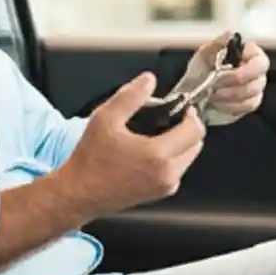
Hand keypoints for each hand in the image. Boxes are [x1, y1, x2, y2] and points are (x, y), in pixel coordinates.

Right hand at [54, 72, 204, 218]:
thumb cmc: (90, 159)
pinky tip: (149, 151)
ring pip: (188, 158)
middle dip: (187, 128)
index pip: (195, 131)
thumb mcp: (106, 118)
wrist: (79, 193)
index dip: (191, 114)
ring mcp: (164, 187)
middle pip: (196, 145)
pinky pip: (176, 171)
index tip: (181, 107)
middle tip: (167, 118)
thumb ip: (131, 96)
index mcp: (157, 154)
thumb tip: (149, 80)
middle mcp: (167, 174)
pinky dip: (171, 158)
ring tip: (155, 134)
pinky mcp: (159, 194)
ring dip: (180, 143)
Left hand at [177, 31, 270, 124]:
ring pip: (252, 97)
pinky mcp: (249, 105)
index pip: (261, 62)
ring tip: (213, 94)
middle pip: (258, 82)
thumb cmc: (201, 69)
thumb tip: (230, 34)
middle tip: (215, 85)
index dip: (247, 69)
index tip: (225, 71)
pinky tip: (218, 103)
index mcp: (250, 55)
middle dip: (234, 86)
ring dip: (230, 97)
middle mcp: (258, 72)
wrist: (194, 90)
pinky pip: (246, 108)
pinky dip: (231, 107)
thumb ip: (218, 44)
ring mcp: (256, 89)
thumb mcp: (205, 54)